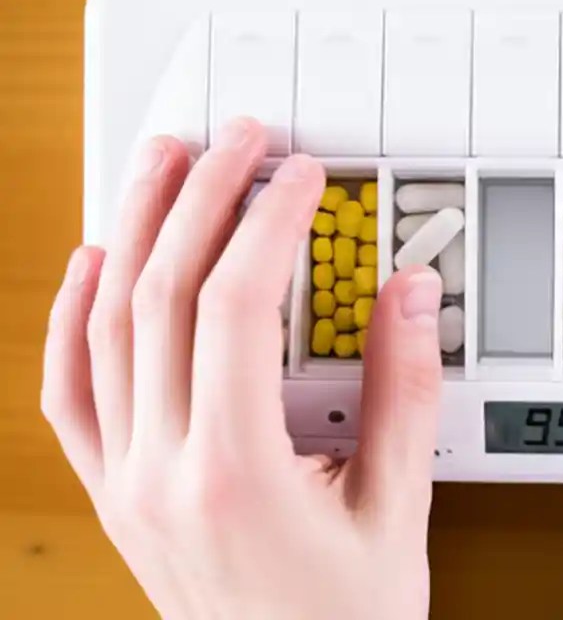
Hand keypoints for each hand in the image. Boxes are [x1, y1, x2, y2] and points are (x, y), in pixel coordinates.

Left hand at [42, 118, 444, 618]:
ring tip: (162, 164)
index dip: (266, 223)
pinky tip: (88, 264)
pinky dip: (71, 318)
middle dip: (200, 199)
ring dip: (132, 231)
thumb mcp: (397, 506)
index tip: (298, 175)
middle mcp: (161, 472)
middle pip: (159, 297)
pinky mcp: (115, 491)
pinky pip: (68, 392)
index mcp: (235, 473)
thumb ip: (403, 392)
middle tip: (236, 139)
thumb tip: (409, 296)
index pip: (234, 308)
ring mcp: (126, 481)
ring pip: (105, 328)